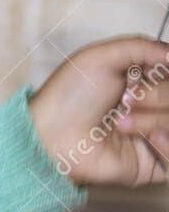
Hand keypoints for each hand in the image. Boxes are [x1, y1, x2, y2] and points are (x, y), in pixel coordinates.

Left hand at [29, 35, 168, 186]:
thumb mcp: (101, 57)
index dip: (165, 74)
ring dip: (156, 120)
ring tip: (121, 123)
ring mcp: (156, 136)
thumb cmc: (70, 95)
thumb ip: (142, 46)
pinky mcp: (156, 165)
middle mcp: (152, 108)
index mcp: (143, 82)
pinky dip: (167, 145)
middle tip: (127, 101)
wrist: (54, 136)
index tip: (152, 73)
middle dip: (158, 95)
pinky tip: (147, 141)